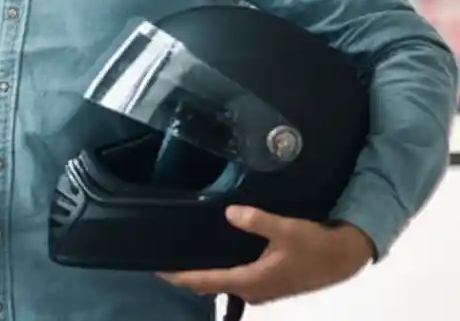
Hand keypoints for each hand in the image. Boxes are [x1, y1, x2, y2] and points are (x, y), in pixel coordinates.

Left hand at [156, 205, 374, 305]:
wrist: (343, 258)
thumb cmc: (315, 246)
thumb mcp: (287, 229)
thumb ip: (258, 221)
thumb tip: (230, 212)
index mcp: (252, 281)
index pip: (207, 282)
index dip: (181, 277)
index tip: (158, 270)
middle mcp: (252, 290)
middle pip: (210, 284)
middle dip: (186, 274)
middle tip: (163, 256)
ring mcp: (259, 289)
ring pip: (222, 282)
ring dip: (202, 273)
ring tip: (181, 253)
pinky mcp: (266, 283)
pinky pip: (233, 278)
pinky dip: (218, 270)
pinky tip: (210, 253)